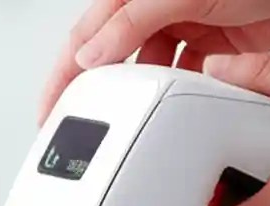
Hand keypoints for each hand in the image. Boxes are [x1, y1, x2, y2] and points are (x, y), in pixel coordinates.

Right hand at [38, 0, 269, 121]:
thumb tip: (91, 54)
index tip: (51, 110)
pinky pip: (185, 78)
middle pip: (112, 57)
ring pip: (149, 71)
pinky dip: (180, 97)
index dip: (64, 74)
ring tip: (131, 125)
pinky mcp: (217, 45)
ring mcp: (189, 25)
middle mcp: (159, 5)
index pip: (86, 34)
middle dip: (98, 93)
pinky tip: (176, 113)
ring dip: (142, 98)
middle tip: (83, 129)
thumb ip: (133, 20)